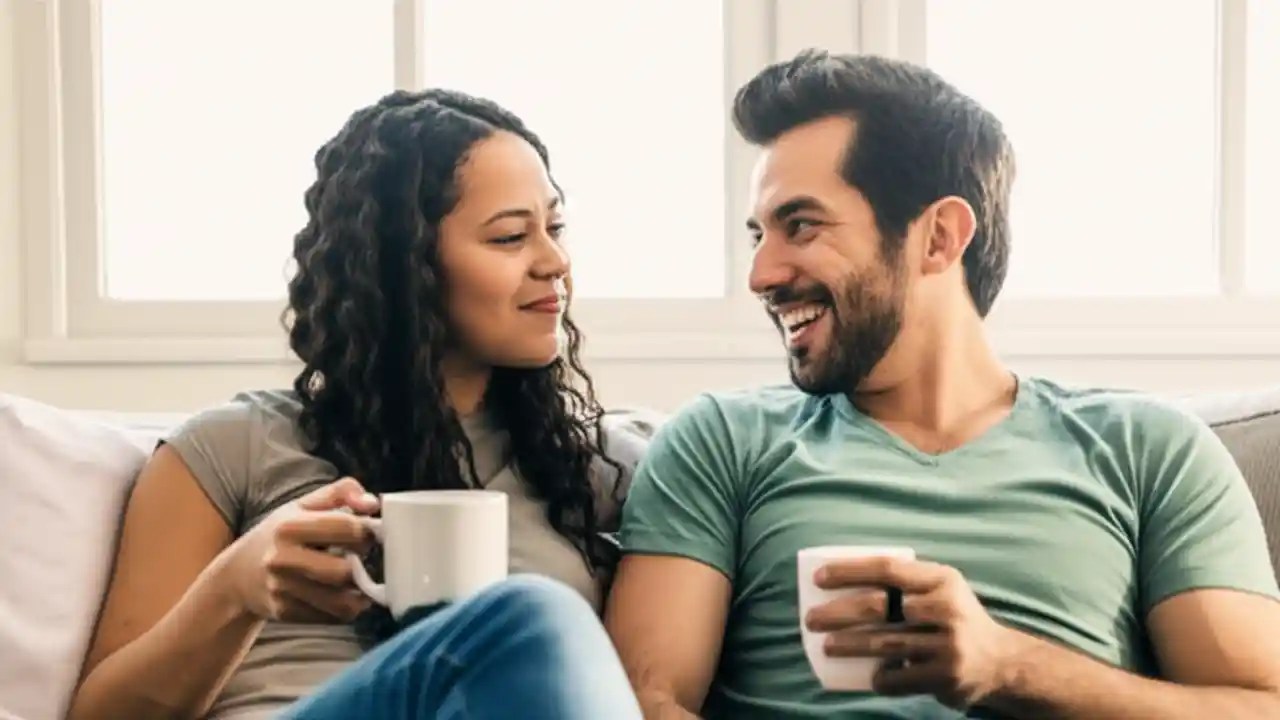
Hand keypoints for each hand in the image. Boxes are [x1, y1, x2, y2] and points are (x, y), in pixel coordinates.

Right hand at [215, 477, 379, 622]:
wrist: (238, 575)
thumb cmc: (280, 534)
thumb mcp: (304, 504)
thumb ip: (342, 492)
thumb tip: (373, 504)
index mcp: (289, 526)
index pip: (347, 528)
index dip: (368, 531)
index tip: (368, 533)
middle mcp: (282, 559)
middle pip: (345, 571)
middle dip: (363, 564)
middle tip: (362, 558)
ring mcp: (282, 589)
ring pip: (343, 601)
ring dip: (360, 591)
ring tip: (358, 578)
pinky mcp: (286, 612)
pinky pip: (334, 617)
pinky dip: (347, 607)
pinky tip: (343, 593)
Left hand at [804, 556, 1022, 709]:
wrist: (1001, 661)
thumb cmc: (953, 619)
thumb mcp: (940, 589)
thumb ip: (905, 583)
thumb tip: (842, 586)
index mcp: (942, 579)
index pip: (887, 568)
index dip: (849, 571)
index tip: (818, 578)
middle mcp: (947, 607)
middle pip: (879, 606)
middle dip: (838, 613)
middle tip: (811, 619)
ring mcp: (948, 644)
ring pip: (885, 644)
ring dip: (849, 646)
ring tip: (826, 647)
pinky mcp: (947, 676)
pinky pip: (901, 678)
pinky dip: (881, 678)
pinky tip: (870, 676)